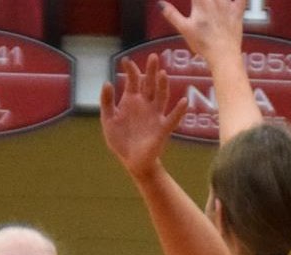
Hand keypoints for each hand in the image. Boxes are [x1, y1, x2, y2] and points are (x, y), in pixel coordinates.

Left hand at [99, 56, 182, 179]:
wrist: (131, 160)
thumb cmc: (120, 139)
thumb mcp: (108, 119)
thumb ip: (107, 102)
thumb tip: (107, 82)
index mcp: (131, 100)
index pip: (133, 80)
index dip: (131, 70)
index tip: (126, 60)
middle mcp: (145, 104)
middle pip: (150, 83)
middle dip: (151, 71)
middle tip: (153, 57)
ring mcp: (155, 115)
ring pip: (161, 96)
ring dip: (163, 85)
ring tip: (163, 74)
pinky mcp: (162, 129)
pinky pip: (172, 119)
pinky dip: (178, 111)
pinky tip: (183, 102)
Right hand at [162, 0, 245, 61]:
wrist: (223, 54)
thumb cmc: (203, 44)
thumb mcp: (184, 29)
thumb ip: (172, 14)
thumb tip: (160, 4)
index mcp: (201, 3)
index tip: (193, 2)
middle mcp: (215, 1)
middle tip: (201, 2)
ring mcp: (227, 5)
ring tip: (211, 2)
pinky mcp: (237, 12)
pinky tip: (232, 0)